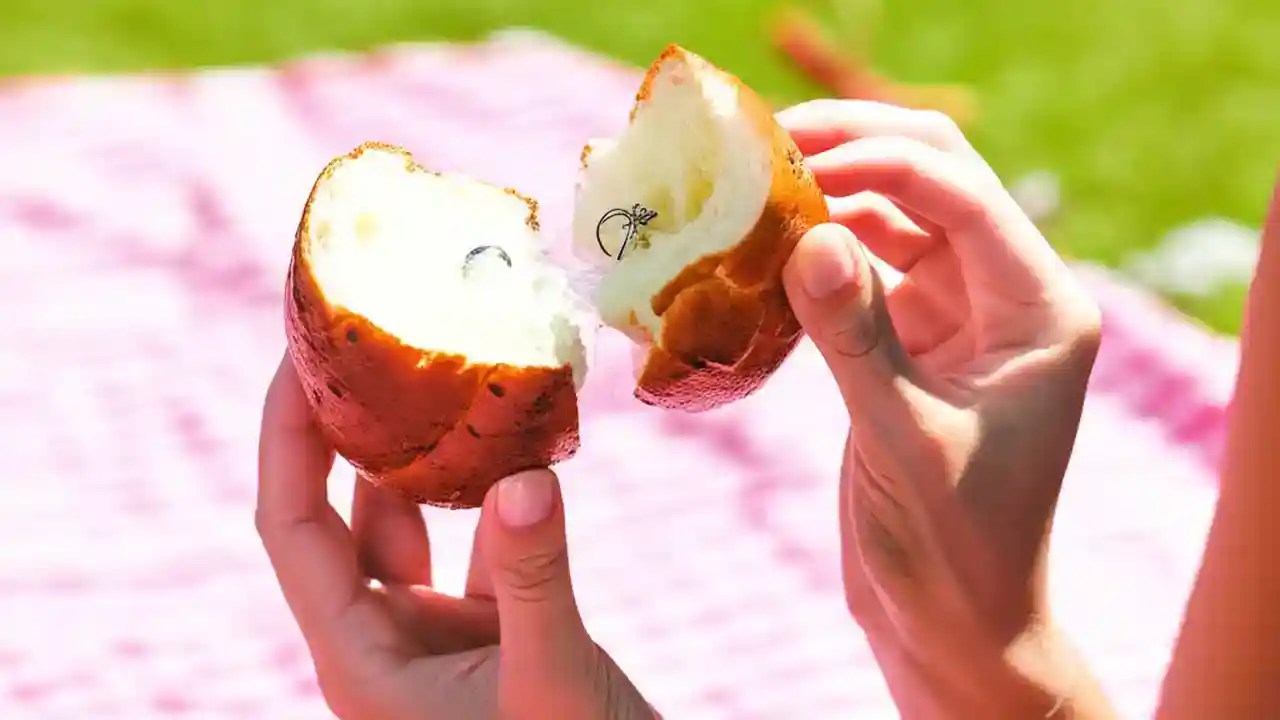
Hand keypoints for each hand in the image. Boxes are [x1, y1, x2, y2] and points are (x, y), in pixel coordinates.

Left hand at [256, 356, 653, 719]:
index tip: (295, 355)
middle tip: (360, 338)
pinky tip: (517, 444)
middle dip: (339, 429)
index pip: (293, 526)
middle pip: (336, 514)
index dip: (283, 438)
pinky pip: (475, 544)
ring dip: (419, 456)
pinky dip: (490, 494)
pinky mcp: (490, 633)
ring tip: (434, 373)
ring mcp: (435, 638)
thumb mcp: (549, 682)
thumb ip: (534, 580)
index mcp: (362, 661)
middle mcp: (384, 643)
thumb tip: (524, 476)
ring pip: (407, 525)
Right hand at [777, 100, 1112, 718]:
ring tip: (746, 193)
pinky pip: (861, 269)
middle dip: (854, 150)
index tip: (788, 158)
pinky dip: (813, 255)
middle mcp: (1006, 298)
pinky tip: (757, 253)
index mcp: (1040, 311)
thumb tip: (808, 235)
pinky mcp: (911, 341)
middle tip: (763, 145)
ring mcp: (958, 316)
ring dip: (825, 200)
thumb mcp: (902, 442)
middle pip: (933, 180)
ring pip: (891, 218)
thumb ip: (857, 339)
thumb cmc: (951, 549)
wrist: (954, 621)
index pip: (962, 195)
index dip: (877, 160)